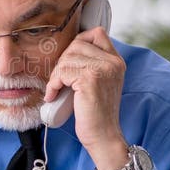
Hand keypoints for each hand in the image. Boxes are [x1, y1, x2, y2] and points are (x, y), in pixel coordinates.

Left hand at [44, 26, 128, 169]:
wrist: (103, 136)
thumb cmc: (95, 112)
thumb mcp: (99, 82)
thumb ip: (91, 65)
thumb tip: (67, 51)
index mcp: (116, 61)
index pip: (96, 33)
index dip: (78, 42)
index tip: (69, 60)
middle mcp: (112, 62)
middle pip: (77, 44)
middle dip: (63, 61)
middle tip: (60, 80)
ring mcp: (103, 69)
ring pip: (67, 58)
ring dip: (56, 75)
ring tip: (57, 90)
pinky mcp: (90, 80)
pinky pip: (62, 73)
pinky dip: (53, 84)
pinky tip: (53, 96)